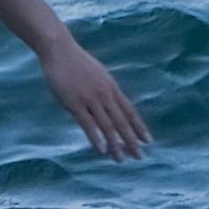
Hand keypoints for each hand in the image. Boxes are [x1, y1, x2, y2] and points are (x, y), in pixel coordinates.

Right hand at [40, 36, 151, 157]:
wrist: (59, 48)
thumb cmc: (76, 62)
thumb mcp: (97, 74)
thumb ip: (105, 89)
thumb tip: (110, 101)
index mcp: (111, 88)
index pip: (130, 111)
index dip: (140, 127)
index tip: (149, 141)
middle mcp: (105, 94)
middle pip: (122, 122)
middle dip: (132, 141)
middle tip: (141, 157)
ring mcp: (90, 99)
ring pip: (107, 126)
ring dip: (116, 145)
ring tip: (121, 160)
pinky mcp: (75, 102)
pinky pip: (88, 124)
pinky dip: (96, 138)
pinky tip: (102, 150)